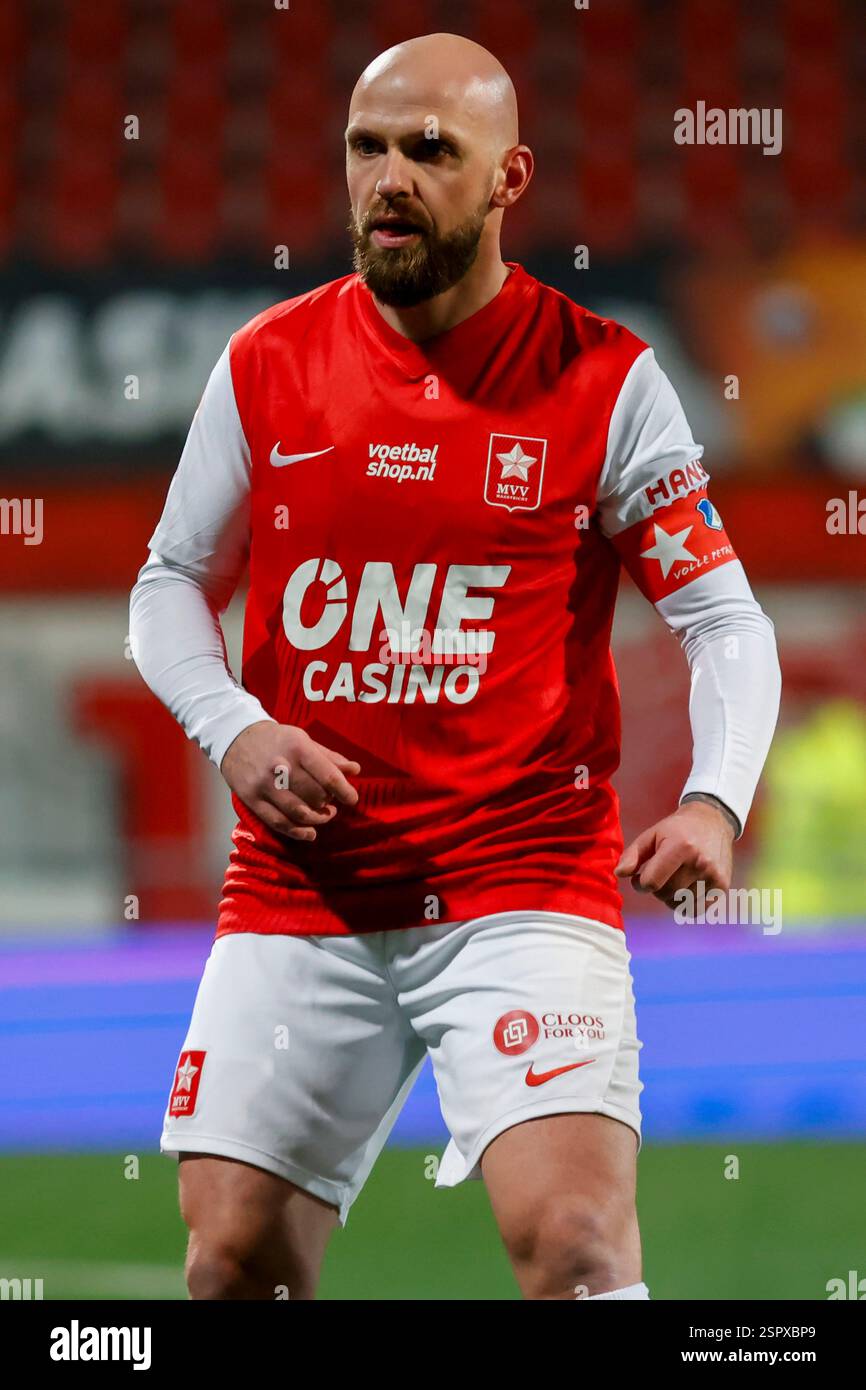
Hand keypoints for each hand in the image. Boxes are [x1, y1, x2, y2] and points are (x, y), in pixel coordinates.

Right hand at [220, 720, 360, 841]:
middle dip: (328, 803)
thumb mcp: (303, 740)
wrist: (234, 737)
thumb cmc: (276, 740)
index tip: (352, 799)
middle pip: (315, 796)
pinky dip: (298, 832)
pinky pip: (278, 822)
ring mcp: (265, 785)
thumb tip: (355, 770)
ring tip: (324, 815)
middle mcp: (281, 767)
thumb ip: (329, 757)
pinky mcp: (252, 800)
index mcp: (297, 748)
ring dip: (317, 819)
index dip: (345, 791)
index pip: (328, 775)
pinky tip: (310, 833)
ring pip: (299, 813)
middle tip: (330, 801)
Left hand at [614, 800, 734, 909]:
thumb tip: (619, 874)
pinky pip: (696, 910)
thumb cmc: (676, 829)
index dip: (640, 883)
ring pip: (680, 904)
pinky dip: (685, 905)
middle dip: (655, 889)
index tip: (641, 875)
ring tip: (672, 880)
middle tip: (657, 875)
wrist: (713, 821)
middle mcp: (700, 862)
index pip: (652, 882)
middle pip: (666, 893)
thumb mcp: (651, 835)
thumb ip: (632, 855)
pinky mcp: (722, 886)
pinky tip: (684, 890)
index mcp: (680, 847)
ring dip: (670, 897)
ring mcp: (713, 876)